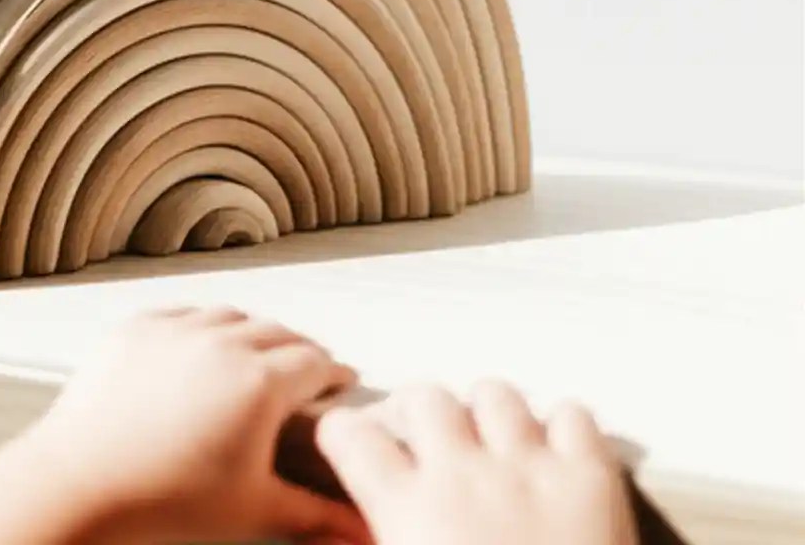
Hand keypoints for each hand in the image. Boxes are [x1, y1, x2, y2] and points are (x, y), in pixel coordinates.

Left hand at [30, 305, 371, 543]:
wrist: (79, 488)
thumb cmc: (161, 502)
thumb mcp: (254, 508)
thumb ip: (316, 510)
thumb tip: (360, 525)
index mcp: (261, 382)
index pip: (318, 362)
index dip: (334, 375)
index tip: (339, 383)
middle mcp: (222, 343)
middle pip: (280, 332)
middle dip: (298, 351)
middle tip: (304, 372)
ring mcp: (176, 331)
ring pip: (232, 317)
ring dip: (251, 333)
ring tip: (254, 357)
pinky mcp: (135, 330)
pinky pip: (183, 315)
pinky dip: (201, 329)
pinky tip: (201, 348)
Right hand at [316, 382, 637, 544]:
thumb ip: (369, 544)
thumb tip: (333, 540)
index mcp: (405, 507)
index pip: (352, 433)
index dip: (345, 433)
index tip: (352, 443)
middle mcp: (462, 472)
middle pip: (426, 397)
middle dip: (421, 413)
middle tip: (427, 439)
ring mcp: (529, 468)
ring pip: (496, 393)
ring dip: (487, 412)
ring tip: (490, 440)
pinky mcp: (590, 479)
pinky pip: (573, 415)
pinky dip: (561, 426)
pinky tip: (552, 453)